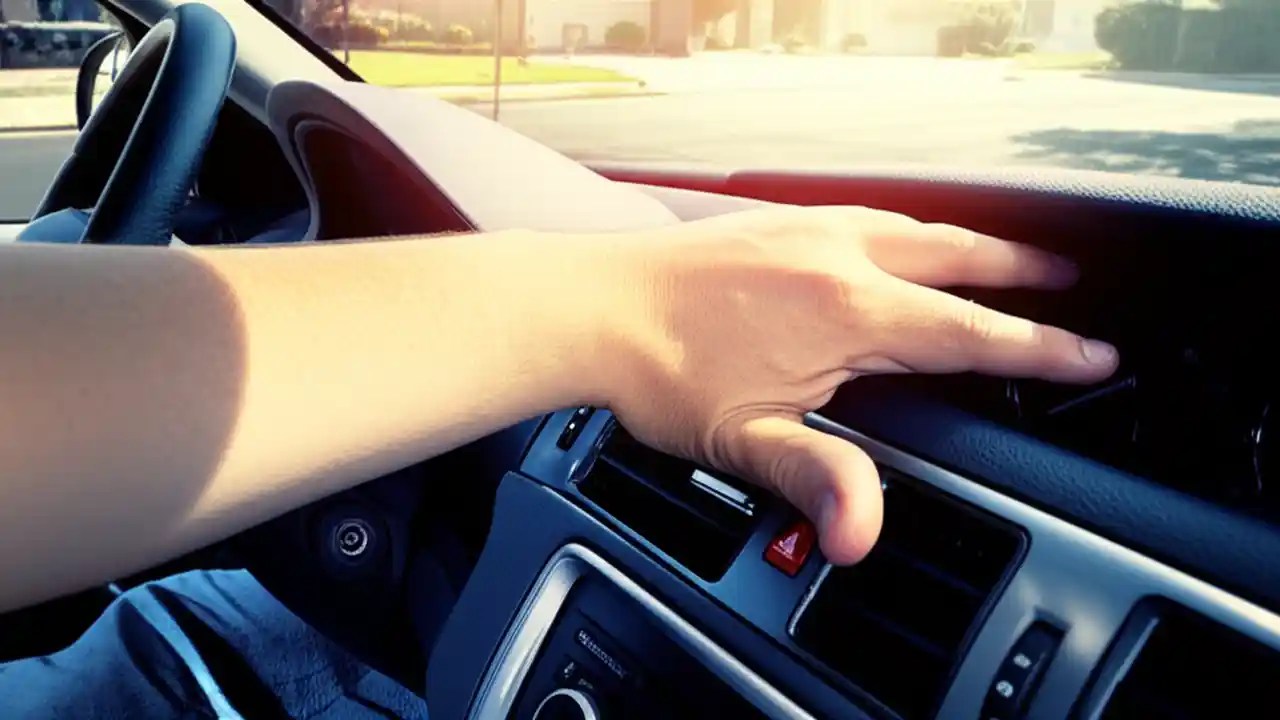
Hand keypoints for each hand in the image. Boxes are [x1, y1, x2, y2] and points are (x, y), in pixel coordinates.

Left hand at [598, 206, 1117, 564]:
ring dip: (971, 242)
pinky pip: (870, 213)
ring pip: (918, 228)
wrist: (593, 305)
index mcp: (850, 313)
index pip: (972, 333)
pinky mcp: (778, 221)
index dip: (1040, 349)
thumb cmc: (661, 372)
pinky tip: (902, 236)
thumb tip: (863, 534)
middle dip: (1025, 273)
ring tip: (1004, 252)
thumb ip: (818, 481)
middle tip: (1071, 281)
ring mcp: (809, 229)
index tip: (1092, 354)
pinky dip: (911, 226)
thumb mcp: (746, 441)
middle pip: (961, 259)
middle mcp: (841, 257)